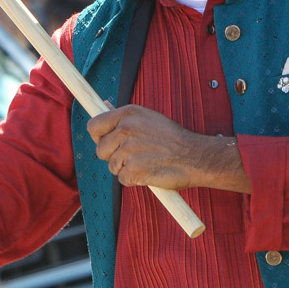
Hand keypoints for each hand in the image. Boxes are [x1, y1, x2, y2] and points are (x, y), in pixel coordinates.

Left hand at [87, 105, 249, 192]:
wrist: (194, 156)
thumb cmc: (173, 139)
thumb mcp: (149, 118)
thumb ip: (126, 119)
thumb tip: (104, 107)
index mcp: (128, 114)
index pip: (94, 126)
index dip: (98, 137)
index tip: (106, 142)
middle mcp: (126, 129)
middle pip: (100, 150)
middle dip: (112, 157)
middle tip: (133, 156)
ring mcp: (128, 150)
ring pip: (112, 166)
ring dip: (125, 169)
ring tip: (146, 162)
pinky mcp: (133, 169)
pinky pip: (123, 179)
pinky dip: (134, 180)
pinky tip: (149, 172)